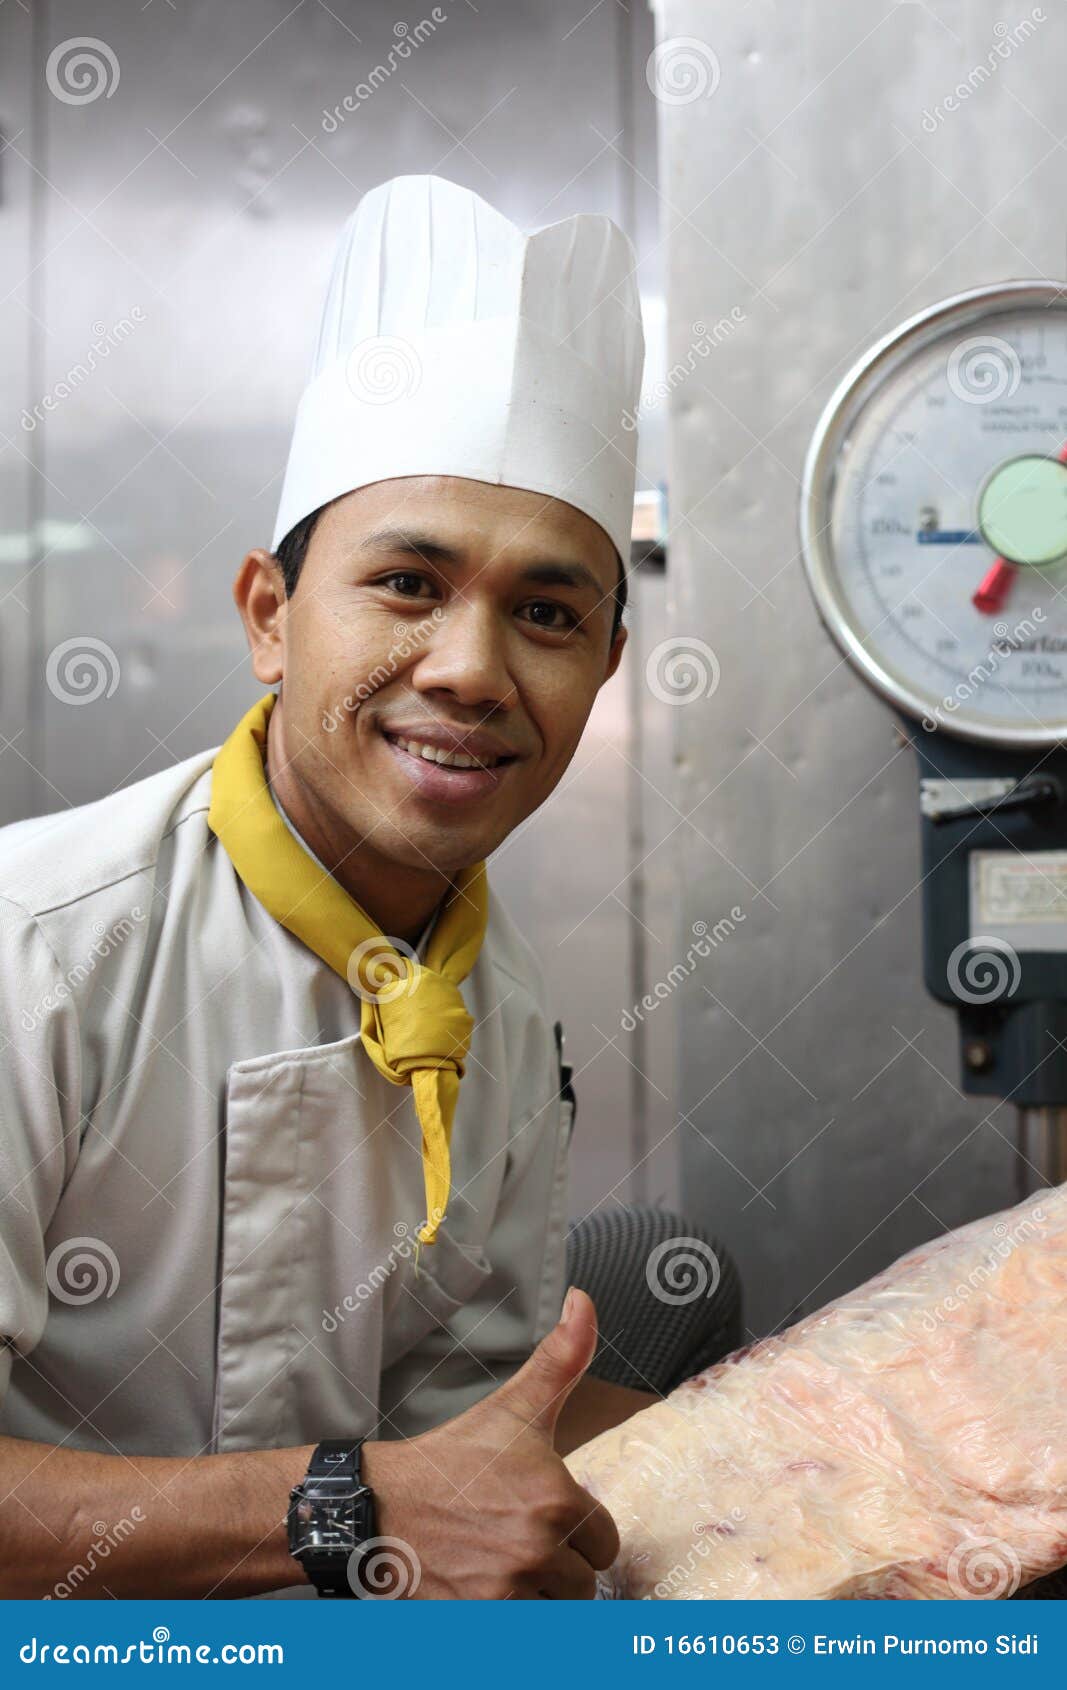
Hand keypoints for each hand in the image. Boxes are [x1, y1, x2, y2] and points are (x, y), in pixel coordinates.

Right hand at [361, 1286, 618, 1598]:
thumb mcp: (512, 1408)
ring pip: (557, 1611)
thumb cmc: (448, 1461)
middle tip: (517, 1542)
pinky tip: (487, 1591)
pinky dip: (513, 1618)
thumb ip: (561, 1358)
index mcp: (557, 1499)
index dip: (577, 1531)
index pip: (604, 1540)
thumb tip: (584, 1301)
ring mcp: (509, 1592)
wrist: (378, 1508)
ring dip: (537, 1596)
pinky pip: (526, 1633)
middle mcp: (539, 1549)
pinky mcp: (482, 1622)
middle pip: (584, 1583)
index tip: (540, 1517)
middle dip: (558, 1567)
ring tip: (503, 1567)